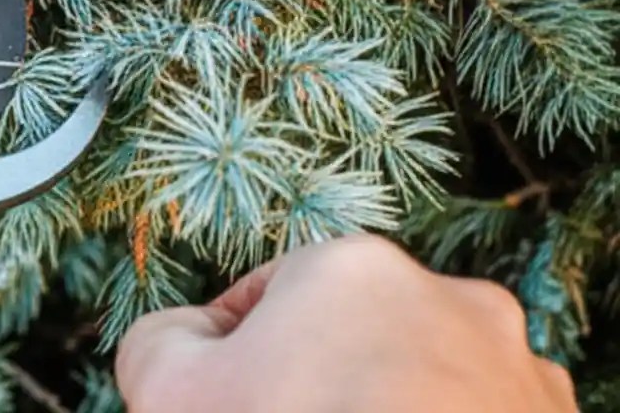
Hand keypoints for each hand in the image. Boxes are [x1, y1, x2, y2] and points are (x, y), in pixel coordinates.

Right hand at [114, 234, 575, 412]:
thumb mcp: (170, 388)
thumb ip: (157, 341)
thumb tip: (180, 338)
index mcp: (352, 267)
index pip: (265, 301)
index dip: (231, 361)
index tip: (226, 406)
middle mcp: (445, 299)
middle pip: (350, 339)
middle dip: (315, 384)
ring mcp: (509, 366)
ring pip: (422, 381)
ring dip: (387, 408)